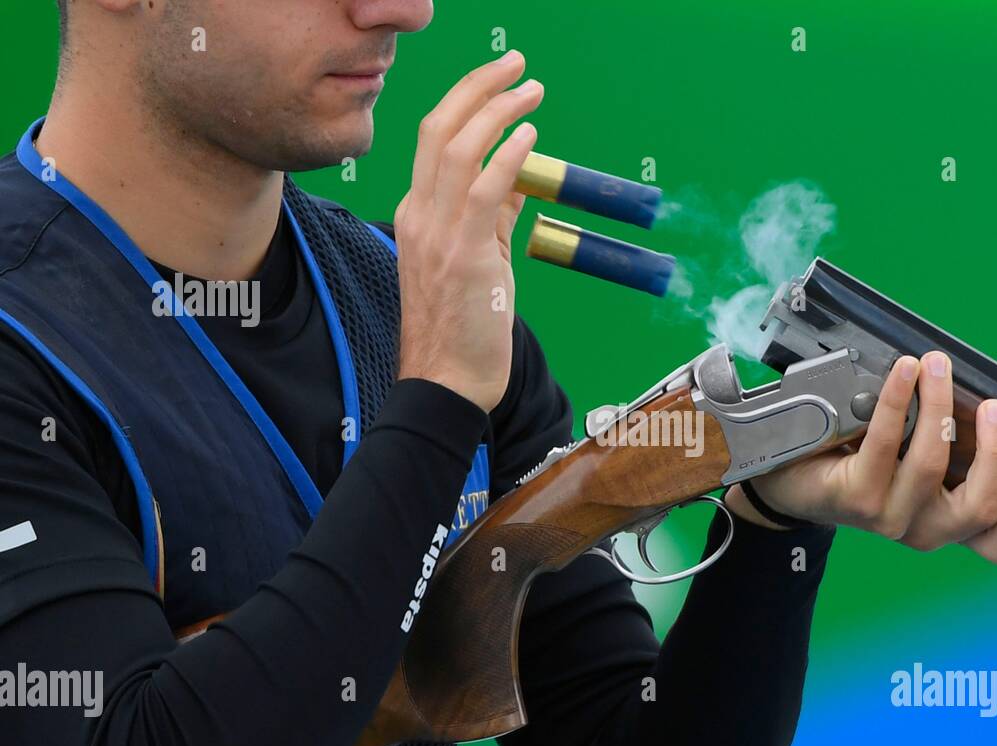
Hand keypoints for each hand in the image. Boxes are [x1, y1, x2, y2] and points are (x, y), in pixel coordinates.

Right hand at [393, 49, 543, 411]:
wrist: (447, 382)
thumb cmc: (464, 329)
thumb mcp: (478, 262)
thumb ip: (494, 219)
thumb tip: (519, 179)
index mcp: (419, 215)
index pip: (434, 140)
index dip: (466, 101)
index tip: (500, 80)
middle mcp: (421, 217)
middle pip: (439, 129)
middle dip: (479, 87)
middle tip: (517, 64)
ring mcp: (438, 236)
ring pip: (459, 149)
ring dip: (499, 111)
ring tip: (531, 90)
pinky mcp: (464, 257)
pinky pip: (485, 191)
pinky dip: (507, 155)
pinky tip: (530, 135)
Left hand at [726, 351, 996, 563]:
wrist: (794, 478)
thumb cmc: (864, 459)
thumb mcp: (914, 456)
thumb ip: (948, 436)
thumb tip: (973, 386)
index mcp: (947, 522)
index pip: (996, 543)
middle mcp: (923, 529)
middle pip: (977, 507)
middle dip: (994, 451)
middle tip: (994, 405)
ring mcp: (887, 518)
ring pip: (930, 468)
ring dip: (939, 409)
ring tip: (936, 366)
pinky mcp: (854, 497)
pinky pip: (884, 444)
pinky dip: (896, 400)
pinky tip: (903, 372)